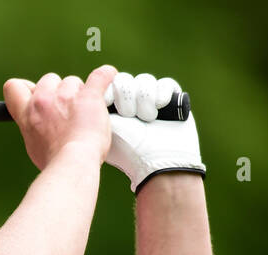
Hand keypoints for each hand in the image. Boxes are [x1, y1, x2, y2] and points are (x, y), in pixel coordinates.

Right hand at [4, 65, 116, 170]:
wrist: (72, 163)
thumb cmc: (55, 160)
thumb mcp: (32, 144)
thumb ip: (33, 127)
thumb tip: (40, 125)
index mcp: (27, 113)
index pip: (14, 87)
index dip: (26, 89)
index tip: (36, 95)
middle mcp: (44, 101)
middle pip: (49, 79)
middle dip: (58, 91)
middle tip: (67, 110)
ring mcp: (66, 96)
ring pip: (73, 81)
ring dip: (79, 93)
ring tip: (86, 113)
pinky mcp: (89, 95)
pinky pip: (101, 75)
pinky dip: (106, 76)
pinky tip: (108, 80)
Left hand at [104, 71, 204, 192]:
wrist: (156, 161)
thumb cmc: (126, 148)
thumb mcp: (104, 124)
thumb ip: (97, 102)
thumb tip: (96, 82)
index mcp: (111, 110)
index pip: (108, 84)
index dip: (111, 91)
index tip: (110, 105)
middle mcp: (129, 104)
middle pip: (125, 80)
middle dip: (126, 97)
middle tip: (129, 116)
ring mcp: (150, 102)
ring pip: (144, 80)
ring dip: (144, 99)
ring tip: (147, 118)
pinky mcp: (171, 101)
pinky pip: (165, 84)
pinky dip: (161, 95)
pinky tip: (160, 109)